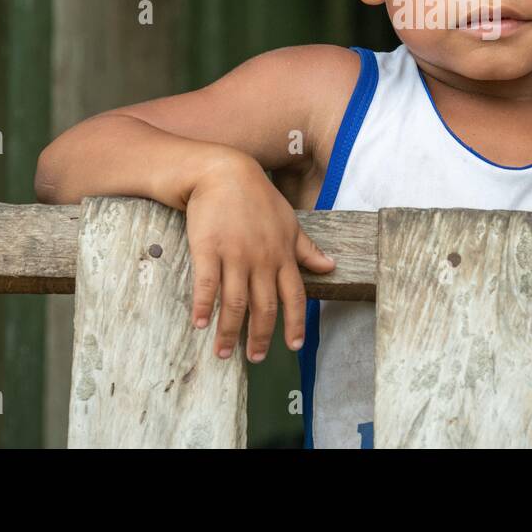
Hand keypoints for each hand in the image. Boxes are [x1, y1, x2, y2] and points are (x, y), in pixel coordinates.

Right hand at [184, 150, 335, 361]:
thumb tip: (331, 266)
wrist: (222, 173)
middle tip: (255, 358)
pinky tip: (200, 324)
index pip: (295, 296)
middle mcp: (262, 259)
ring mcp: (235, 255)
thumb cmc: (256, 198)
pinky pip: (207, 284)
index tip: (293, 346)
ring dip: (230, 331)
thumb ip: (307, 248)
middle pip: (264, 307)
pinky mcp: (208, 249)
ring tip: (223, 353)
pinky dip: (204, 307)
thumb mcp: (289, 221)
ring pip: (236, 302)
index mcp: (283, 254)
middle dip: (261, 337)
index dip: (295, 323)